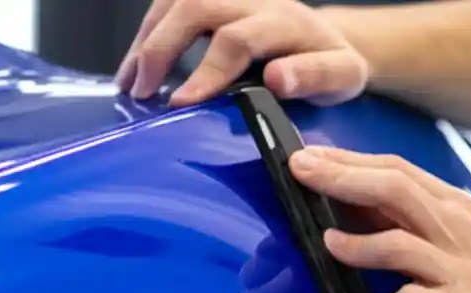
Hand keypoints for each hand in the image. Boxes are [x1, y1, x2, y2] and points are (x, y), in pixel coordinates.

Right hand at [116, 0, 368, 106]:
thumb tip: (278, 78)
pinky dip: (148, 32)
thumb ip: (315, 77)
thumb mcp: (342, 78)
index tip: (180, 104)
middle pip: (196, 6)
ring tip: (128, 82)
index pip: (236, 39)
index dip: (206, 72)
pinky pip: (171, 3)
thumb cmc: (333, 66)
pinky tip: (135, 65)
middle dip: (161, 48)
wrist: (332, 39)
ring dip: (146, 38)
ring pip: (176, 0)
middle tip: (142, 92)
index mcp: (285, 21)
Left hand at [288, 146, 470, 292]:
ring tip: (326, 244)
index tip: (307, 156)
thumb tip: (347, 208)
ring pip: (402, 242)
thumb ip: (407, 227)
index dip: (350, 161)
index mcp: (454, 211)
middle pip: (396, 190)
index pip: (398, 171)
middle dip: (344, 178)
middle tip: (302, 171)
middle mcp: (459, 232)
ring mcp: (459, 271)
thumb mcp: (450, 254)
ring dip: (359, 244)